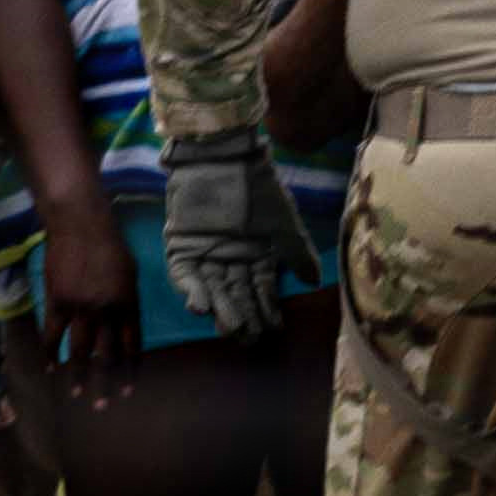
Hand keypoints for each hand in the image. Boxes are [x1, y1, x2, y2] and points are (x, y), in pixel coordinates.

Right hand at [34, 190, 136, 383]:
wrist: (80, 225)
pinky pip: (54, 334)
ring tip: (78, 396)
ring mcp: (81, 308)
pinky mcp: (57, 302)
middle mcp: (107, 311)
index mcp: (129, 304)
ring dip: (79, 376)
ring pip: (80, 350)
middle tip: (104, 406)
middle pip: (108, 354)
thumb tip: (125, 326)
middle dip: (107, 383)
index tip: (128, 389)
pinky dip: (52, 353)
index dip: (130, 369)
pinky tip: (51, 369)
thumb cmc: (109, 244)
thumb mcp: (130, 273)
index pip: (132, 345)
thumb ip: (128, 301)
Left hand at [157, 143, 295, 343]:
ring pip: (213, 289)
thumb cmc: (259, 188)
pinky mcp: (181, 247)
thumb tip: (315, 283)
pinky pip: (184, 275)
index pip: (261, 290)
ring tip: (226, 328)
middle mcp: (230, 259)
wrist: (223, 157)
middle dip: (242, 316)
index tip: (272, 329)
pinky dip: (191, 291)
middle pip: (236, 294)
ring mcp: (205, 254)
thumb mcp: (285, 223)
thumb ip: (299, 254)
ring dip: (219, 308)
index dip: (266, 309)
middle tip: (247, 338)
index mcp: (255, 255)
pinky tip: (199, 307)